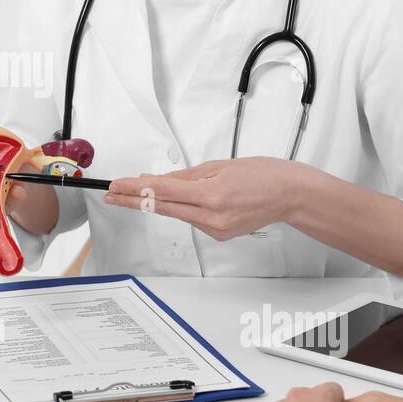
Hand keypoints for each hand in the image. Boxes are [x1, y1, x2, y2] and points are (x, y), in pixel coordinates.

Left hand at [104, 157, 301, 239]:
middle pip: (162, 208)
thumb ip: (185, 177)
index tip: (117, 186)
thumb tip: (157, 182)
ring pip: (178, 214)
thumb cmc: (263, 175)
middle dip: (134, 200)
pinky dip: (185, 208)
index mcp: (211, 195)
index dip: (135, 190)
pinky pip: (193, 219)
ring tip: (145, 190)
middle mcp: (212, 216)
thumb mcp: (219, 166)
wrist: (290, 195)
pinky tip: (188, 199)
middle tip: (112, 194)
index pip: (162, 193)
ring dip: (161, 202)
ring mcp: (216, 229)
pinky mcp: (220, 235)